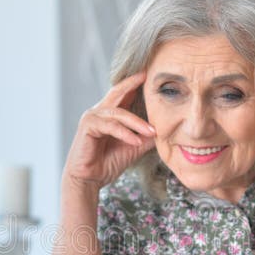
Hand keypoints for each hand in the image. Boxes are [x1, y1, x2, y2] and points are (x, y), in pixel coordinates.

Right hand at [63, 72, 156, 190]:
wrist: (89, 180)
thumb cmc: (108, 163)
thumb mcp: (133, 147)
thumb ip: (146, 136)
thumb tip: (165, 129)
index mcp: (109, 114)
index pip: (123, 94)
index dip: (135, 84)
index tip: (149, 75)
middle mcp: (99, 111)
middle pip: (117, 92)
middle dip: (132, 83)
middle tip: (147, 76)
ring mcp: (92, 117)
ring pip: (118, 113)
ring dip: (137, 122)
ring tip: (152, 132)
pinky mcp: (88, 126)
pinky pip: (111, 126)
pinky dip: (125, 133)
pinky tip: (136, 141)